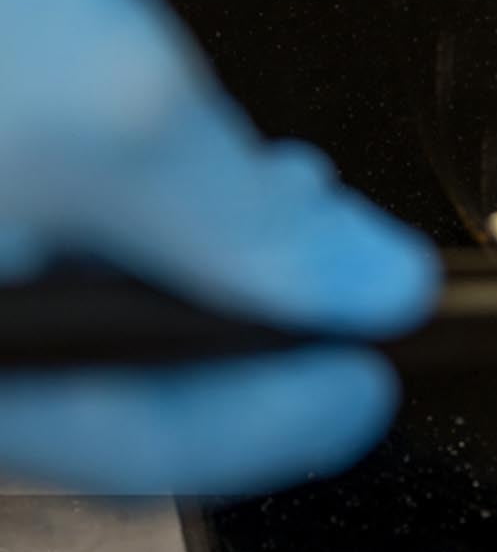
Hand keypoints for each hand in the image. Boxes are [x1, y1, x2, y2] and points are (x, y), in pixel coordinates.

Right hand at [0, 0, 438, 494]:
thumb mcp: (111, 112)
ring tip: (303, 217)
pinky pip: (71, 236)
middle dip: (249, 335)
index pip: (129, 439)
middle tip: (352, 302)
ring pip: (101, 305)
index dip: (272, 421)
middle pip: (116, 379)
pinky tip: (206, 168)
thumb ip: (243, 220)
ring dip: (215, 268)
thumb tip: (365, 287)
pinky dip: (156, 217)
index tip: (369, 385)